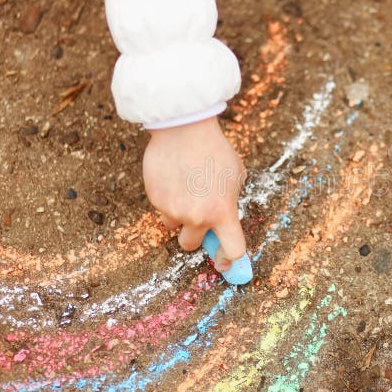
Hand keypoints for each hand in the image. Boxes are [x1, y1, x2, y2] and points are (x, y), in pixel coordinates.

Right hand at [143, 117, 246, 271]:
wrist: (184, 129)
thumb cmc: (215, 150)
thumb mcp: (236, 176)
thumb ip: (230, 201)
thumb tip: (223, 217)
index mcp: (223, 212)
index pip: (232, 249)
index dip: (229, 259)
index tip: (224, 262)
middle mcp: (197, 216)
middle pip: (190, 245)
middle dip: (194, 236)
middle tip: (197, 218)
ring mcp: (173, 209)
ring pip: (173, 224)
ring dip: (178, 214)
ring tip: (184, 186)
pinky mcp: (155, 198)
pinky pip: (161, 206)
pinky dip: (167, 197)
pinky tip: (173, 176)